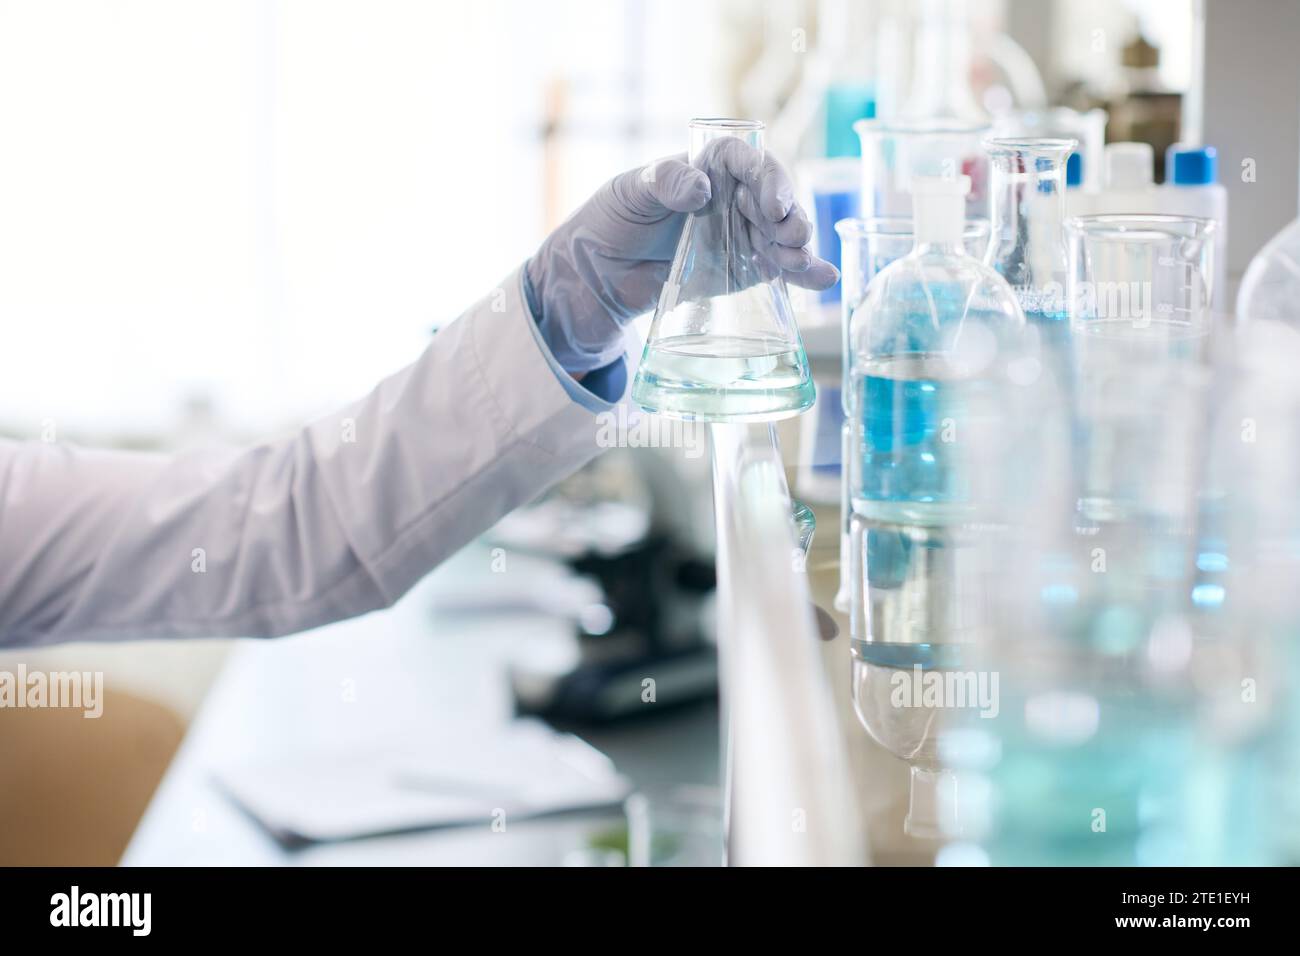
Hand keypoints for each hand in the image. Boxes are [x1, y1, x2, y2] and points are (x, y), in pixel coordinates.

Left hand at [525, 140, 837, 373]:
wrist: (597, 276)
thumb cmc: (610, 219)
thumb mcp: (629, 191)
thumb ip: (663, 182)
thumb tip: (700, 188)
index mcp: (707, 168)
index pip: (746, 161)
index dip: (766, 177)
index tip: (770, 201)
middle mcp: (731, 198)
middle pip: (774, 198)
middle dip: (789, 214)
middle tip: (789, 234)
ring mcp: (740, 235)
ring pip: (782, 234)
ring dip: (799, 245)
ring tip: (798, 260)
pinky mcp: (744, 271)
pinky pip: (779, 269)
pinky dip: (804, 274)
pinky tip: (823, 278)